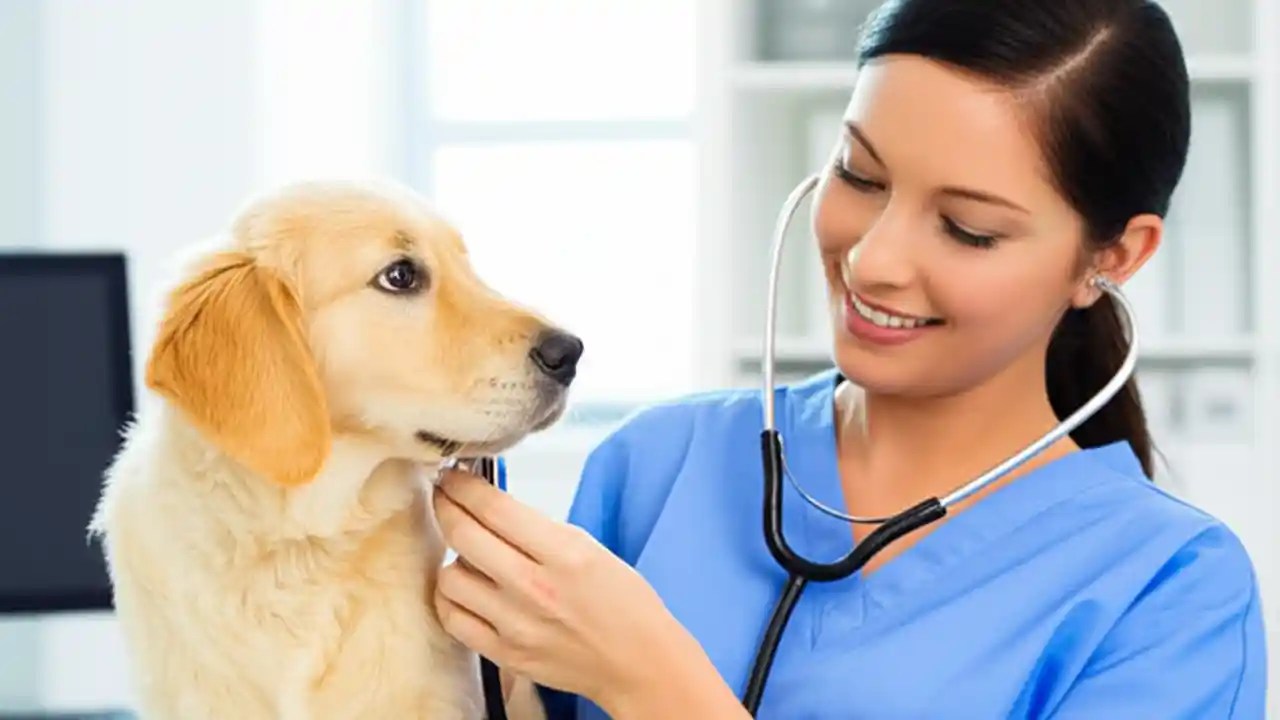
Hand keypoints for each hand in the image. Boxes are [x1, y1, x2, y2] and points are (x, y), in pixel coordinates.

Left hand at [431, 469, 725, 715]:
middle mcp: (535, 589)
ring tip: (469, 555)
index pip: (495, 509)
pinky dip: (452, 598)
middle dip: (445, 506)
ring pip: (450, 577)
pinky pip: (454, 618)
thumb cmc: (623, 603)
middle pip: (463, 535)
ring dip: (454, 558)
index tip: (451, 475)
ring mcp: (516, 626)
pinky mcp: (505, 655)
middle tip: (444, 497)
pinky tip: (465, 589)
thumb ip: (539, 529)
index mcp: (564, 553)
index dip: (463, 486)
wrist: (638, 663)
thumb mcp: (590, 548)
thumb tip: (489, 508)